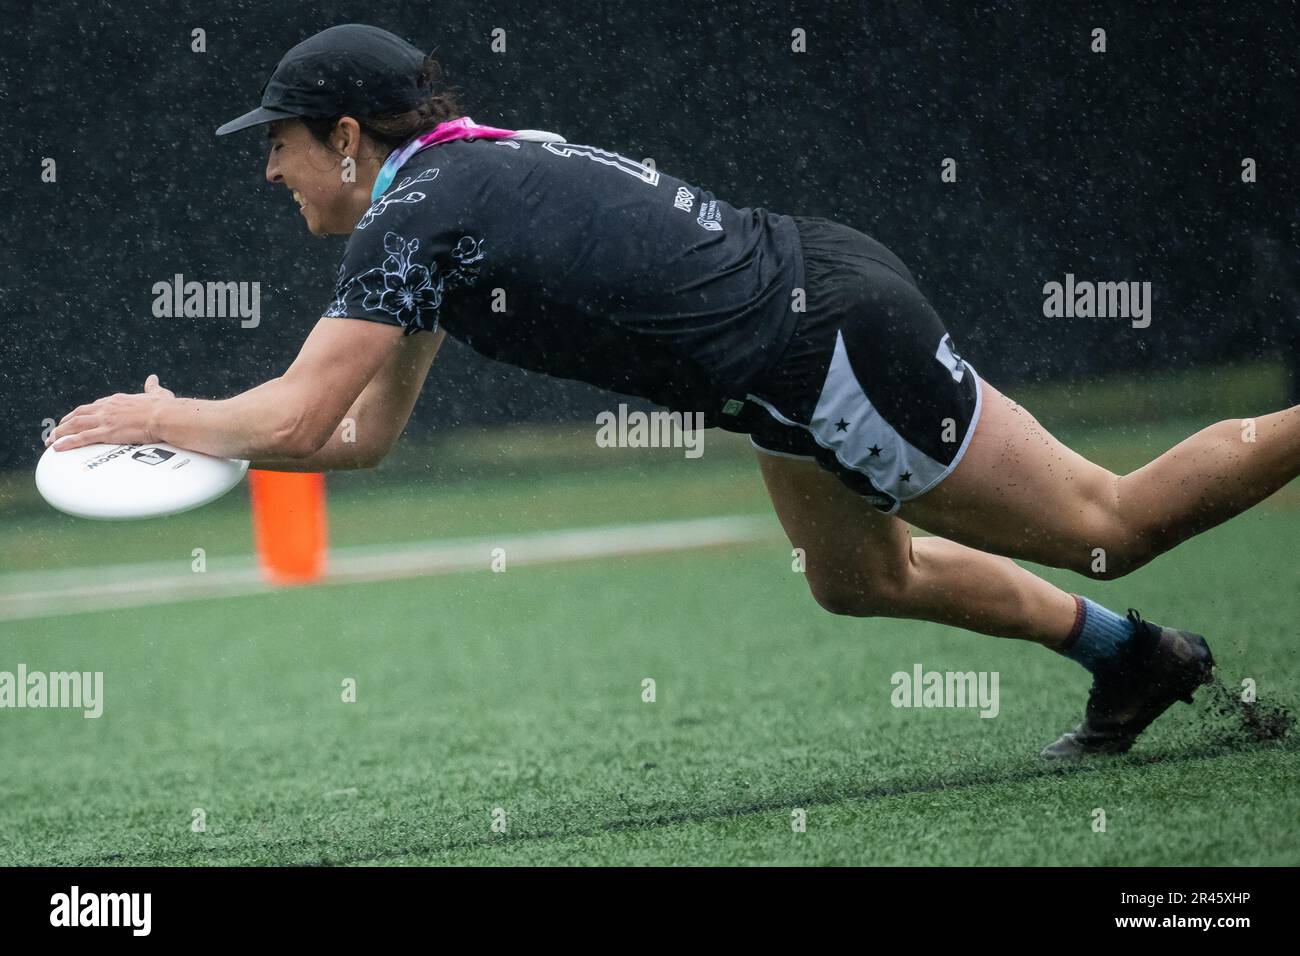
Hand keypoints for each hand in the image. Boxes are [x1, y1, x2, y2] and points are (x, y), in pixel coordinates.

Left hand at [45, 374, 175, 451]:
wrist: (166, 416)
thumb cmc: (165, 407)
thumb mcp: (157, 394)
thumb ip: (152, 387)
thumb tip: (152, 378)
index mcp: (116, 400)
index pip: (92, 406)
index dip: (80, 414)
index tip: (73, 420)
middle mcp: (107, 408)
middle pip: (78, 414)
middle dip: (65, 424)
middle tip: (57, 432)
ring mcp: (105, 420)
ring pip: (75, 425)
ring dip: (61, 433)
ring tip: (51, 441)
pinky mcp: (107, 432)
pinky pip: (82, 438)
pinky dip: (68, 442)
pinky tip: (58, 447)